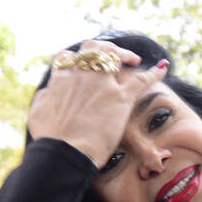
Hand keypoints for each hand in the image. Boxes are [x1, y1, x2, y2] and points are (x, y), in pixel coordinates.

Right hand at [27, 40, 167, 167]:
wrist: (65, 152)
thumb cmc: (51, 139)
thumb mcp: (38, 113)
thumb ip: (44, 98)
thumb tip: (47, 92)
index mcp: (62, 79)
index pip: (68, 56)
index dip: (77, 57)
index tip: (84, 62)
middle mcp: (82, 76)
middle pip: (93, 48)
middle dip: (103, 48)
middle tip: (113, 56)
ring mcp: (102, 85)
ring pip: (115, 55)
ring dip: (126, 54)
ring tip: (134, 59)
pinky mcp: (120, 98)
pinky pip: (141, 79)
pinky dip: (154, 72)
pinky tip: (162, 69)